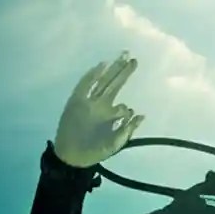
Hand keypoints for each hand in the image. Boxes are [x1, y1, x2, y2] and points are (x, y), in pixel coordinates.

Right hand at [53, 52, 145, 167]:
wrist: (73, 156)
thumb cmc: (95, 151)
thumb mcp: (116, 142)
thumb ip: (128, 129)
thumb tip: (141, 115)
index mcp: (110, 116)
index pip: (122, 104)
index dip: (127, 108)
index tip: (127, 111)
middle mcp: (101, 106)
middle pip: (114, 85)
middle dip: (123, 73)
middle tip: (134, 59)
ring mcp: (89, 102)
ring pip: (102, 82)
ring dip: (112, 70)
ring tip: (123, 57)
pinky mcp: (76, 101)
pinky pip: (84, 86)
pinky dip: (92, 76)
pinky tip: (102, 66)